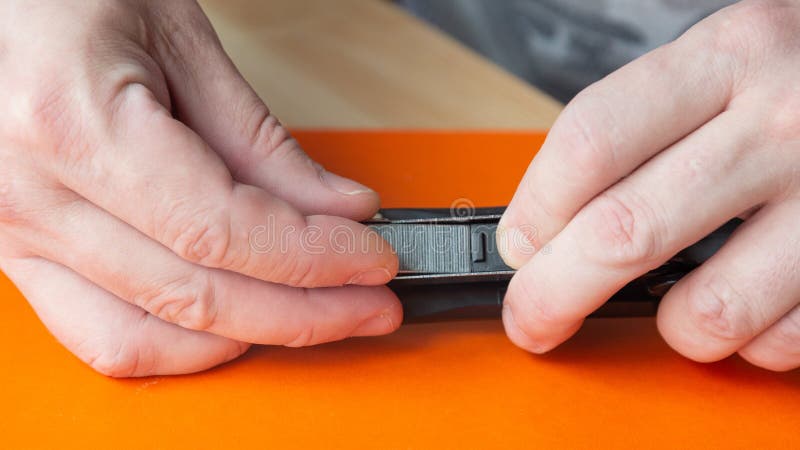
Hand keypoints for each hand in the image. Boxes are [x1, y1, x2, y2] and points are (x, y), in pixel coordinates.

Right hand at [0, 0, 400, 376]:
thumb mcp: (179, 43)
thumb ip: (259, 140)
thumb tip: (338, 210)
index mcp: (74, 126)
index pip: (223, 232)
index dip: (314, 259)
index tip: (372, 259)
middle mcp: (31, 196)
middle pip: (197, 296)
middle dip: (304, 313)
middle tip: (369, 304)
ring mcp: (14, 235)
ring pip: (148, 337)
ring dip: (249, 336)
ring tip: (315, 314)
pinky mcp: (17, 253)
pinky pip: (100, 333)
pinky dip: (179, 343)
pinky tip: (234, 323)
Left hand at [498, 0, 799, 370]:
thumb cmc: (799, 79)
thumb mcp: (724, 63)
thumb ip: (643, 127)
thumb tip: (547, 223)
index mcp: (727, 57)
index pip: (591, 142)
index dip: (535, 210)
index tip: (517, 247)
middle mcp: (781, 121)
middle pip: (623, 232)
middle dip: (553, 295)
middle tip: (532, 318)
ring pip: (708, 310)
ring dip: (669, 327)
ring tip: (672, 307)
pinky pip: (779, 341)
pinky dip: (746, 342)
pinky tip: (743, 304)